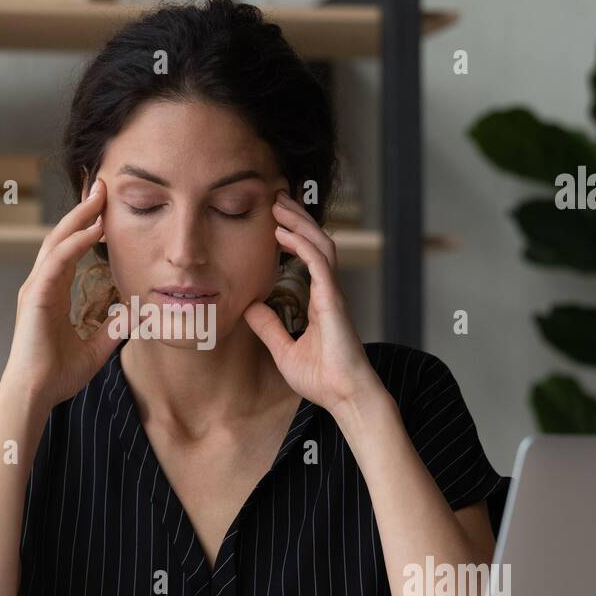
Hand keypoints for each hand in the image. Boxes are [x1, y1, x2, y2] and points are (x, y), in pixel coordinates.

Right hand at [3, 177, 118, 410]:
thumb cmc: (58, 375)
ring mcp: (36, 287)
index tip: (106, 209)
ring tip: (100, 195)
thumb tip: (134, 313)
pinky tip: (94, 228)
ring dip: (79, 216)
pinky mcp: (36, 295)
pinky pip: (57, 260)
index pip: (70, 249)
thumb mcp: (96, 347)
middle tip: (102, 186)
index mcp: (53, 292)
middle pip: (62, 235)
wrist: (36, 393)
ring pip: (58, 240)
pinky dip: (75, 241)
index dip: (86, 227)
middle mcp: (42, 284)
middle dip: (82, 210)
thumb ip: (113, 328)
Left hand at [241, 190, 381, 413]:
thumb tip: (250, 307)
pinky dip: (302, 244)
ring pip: (321, 245)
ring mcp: (333, 294)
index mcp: (320, 301)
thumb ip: (269, 327)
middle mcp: (329, 292)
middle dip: (297, 219)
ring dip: (299, 223)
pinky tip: (284, 234)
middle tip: (277, 198)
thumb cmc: (322, 380)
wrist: (345, 396)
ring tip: (279, 206)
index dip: (295, 236)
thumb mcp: (284, 350)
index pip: (310, 258)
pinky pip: (320, 263)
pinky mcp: (333, 301)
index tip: (276, 221)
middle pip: (317, 243)